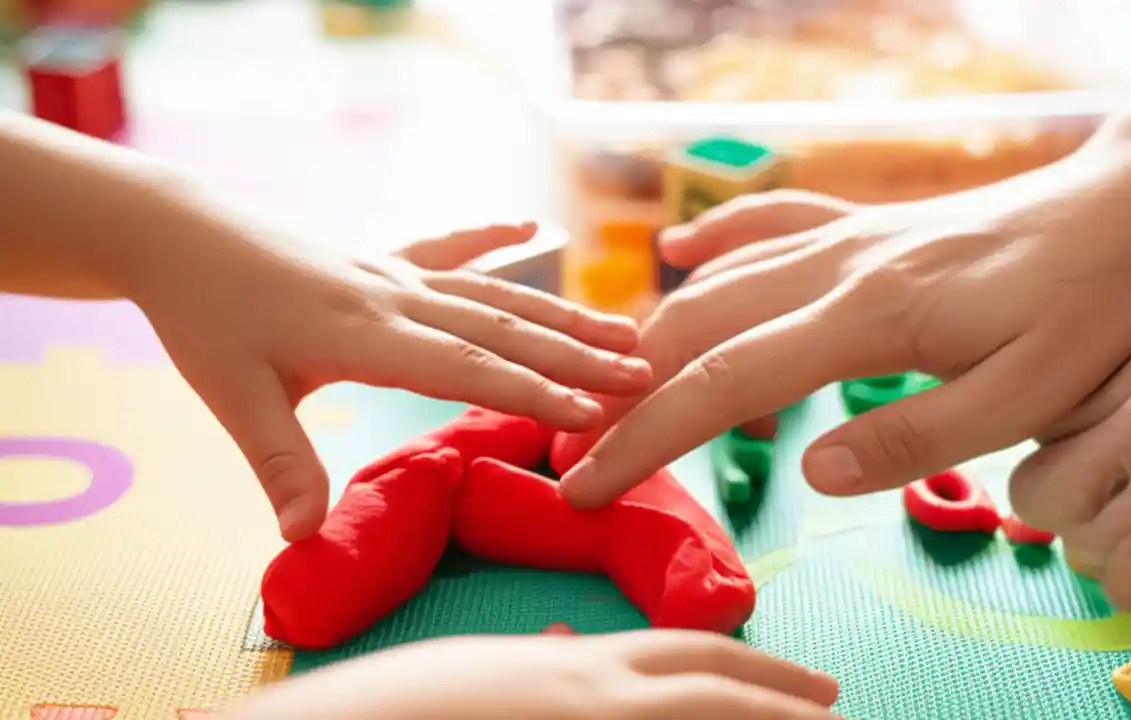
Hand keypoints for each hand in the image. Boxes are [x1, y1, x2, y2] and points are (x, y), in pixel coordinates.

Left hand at [135, 221, 648, 539]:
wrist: (180, 236)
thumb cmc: (205, 320)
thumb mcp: (235, 396)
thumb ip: (279, 462)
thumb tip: (303, 537)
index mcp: (369, 335)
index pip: (470, 369)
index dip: (536, 393)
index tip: (596, 414)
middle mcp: (399, 298)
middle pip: (504, 329)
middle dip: (578, 355)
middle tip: (644, 374)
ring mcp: (396, 272)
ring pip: (494, 292)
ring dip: (560, 312)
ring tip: (621, 328)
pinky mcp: (383, 257)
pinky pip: (449, 245)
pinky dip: (491, 236)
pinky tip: (530, 228)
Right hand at [228, 630, 840, 719]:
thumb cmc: (402, 705)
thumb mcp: (479, 676)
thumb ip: (536, 669)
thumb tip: (565, 650)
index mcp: (574, 668)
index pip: (687, 655)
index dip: (752, 668)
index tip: (798, 683)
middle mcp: (593, 695)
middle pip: (713, 686)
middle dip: (781, 696)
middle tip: (836, 703)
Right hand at [559, 138, 1130, 507]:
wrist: (1119, 209)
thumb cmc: (1085, 309)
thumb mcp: (1024, 396)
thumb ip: (914, 438)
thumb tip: (811, 470)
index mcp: (865, 318)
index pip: (721, 384)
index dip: (644, 438)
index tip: (587, 482)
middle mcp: (834, 268)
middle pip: (694, 330)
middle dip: (624, 394)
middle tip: (580, 450)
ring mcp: (843, 239)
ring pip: (718, 282)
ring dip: (654, 337)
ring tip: (614, 389)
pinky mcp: (859, 228)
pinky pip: (766, 226)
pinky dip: (714, 246)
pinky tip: (678, 257)